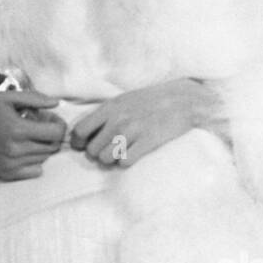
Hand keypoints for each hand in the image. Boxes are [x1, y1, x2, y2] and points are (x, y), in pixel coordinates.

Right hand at [0, 87, 65, 179]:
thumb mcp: (6, 97)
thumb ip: (34, 98)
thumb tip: (56, 103)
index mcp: (17, 129)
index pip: (56, 133)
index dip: (58, 124)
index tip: (50, 119)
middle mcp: (16, 150)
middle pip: (52, 147)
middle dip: (52, 134)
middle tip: (40, 125)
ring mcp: (12, 164)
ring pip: (44, 158)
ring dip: (42, 146)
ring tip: (29, 135)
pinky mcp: (7, 173)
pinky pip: (35, 171)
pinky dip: (35, 161)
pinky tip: (24, 150)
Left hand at [70, 78, 229, 167]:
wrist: (183, 101)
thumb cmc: (152, 101)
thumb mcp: (124, 100)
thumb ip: (105, 114)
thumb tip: (85, 132)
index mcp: (110, 107)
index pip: (80, 131)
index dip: (79, 143)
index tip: (84, 146)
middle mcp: (117, 120)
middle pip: (92, 150)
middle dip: (98, 153)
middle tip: (109, 150)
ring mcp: (132, 132)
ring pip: (106, 159)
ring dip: (112, 159)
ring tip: (122, 153)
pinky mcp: (147, 142)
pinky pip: (125, 162)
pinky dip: (126, 162)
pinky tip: (134, 155)